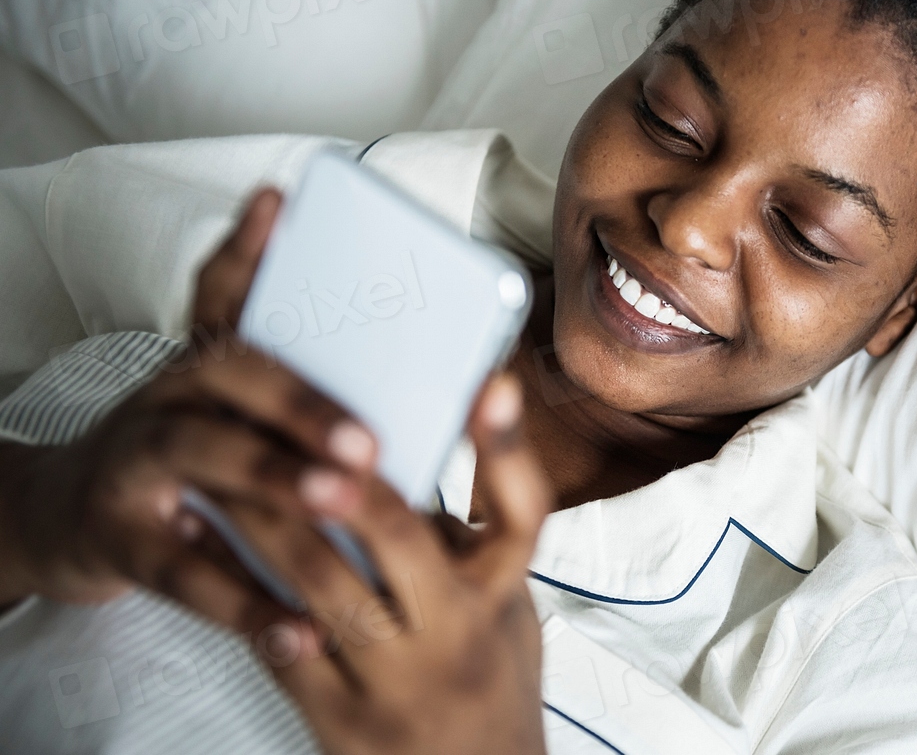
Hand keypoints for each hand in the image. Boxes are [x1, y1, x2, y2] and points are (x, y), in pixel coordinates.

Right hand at [0, 189, 378, 604]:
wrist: (68, 518)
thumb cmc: (187, 457)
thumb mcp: (230, 410)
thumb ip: (298, 386)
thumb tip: (409, 379)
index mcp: (205, 363)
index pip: (221, 295)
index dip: (247, 249)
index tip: (279, 202)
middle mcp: (167, 396)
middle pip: (229, 373)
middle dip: (301, 398)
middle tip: (369, 436)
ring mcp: (134, 463)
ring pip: (203, 454)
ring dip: (277, 476)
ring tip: (342, 497)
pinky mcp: (120, 539)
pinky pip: (184, 571)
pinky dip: (244, 600)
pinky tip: (301, 626)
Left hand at [174, 374, 551, 754]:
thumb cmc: (489, 675)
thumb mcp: (505, 604)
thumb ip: (466, 541)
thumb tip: (411, 458)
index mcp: (502, 597)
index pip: (522, 513)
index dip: (508, 445)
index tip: (492, 381)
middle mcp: (455, 635)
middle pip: (398, 535)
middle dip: (341, 472)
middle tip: (292, 419)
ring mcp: (394, 681)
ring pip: (321, 583)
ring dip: (269, 517)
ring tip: (229, 462)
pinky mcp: (338, 719)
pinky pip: (278, 639)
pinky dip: (239, 582)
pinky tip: (209, 538)